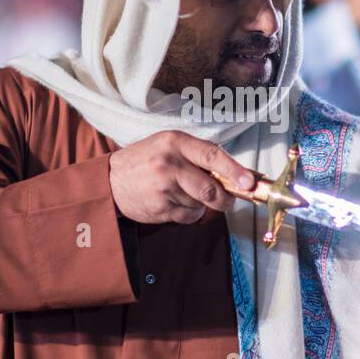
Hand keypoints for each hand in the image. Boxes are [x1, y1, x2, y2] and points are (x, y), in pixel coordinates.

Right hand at [109, 130, 254, 224]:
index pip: (212, 155)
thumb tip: (235, 175)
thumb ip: (198, 156)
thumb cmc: (146, 161)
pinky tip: (176, 203)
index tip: (249, 182)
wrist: (110, 180)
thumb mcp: (168, 146)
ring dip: (202, 204)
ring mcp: (163, 188)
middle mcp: (169, 163)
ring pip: (202, 203)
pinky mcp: (159, 208)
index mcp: (175, 142)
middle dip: (226, 198)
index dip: (234, 170)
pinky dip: (191, 214)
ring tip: (185, 194)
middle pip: (211, 188)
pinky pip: (189, 216)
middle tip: (228, 199)